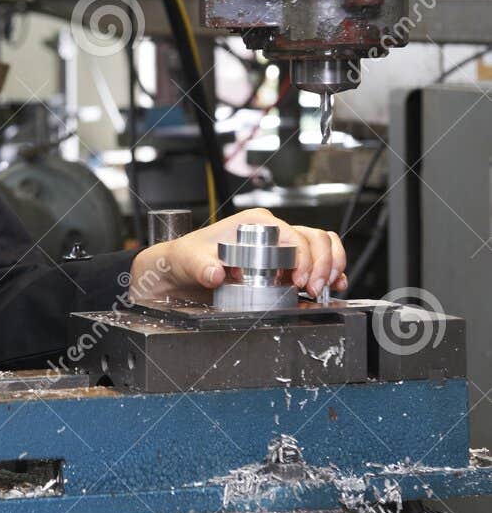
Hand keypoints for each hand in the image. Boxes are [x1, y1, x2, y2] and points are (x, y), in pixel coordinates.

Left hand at [128, 207, 346, 302]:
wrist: (181, 271)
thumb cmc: (186, 258)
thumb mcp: (189, 261)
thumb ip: (201, 266)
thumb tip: (216, 274)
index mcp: (255, 223)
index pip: (294, 234)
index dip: (304, 257)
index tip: (301, 281)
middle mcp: (271, 231)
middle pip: (315, 238)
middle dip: (323, 263)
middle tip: (315, 288)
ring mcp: (279, 246)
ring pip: (321, 244)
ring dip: (331, 264)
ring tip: (326, 287)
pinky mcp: (282, 263)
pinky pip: (316, 259)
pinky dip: (329, 270)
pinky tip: (331, 285)